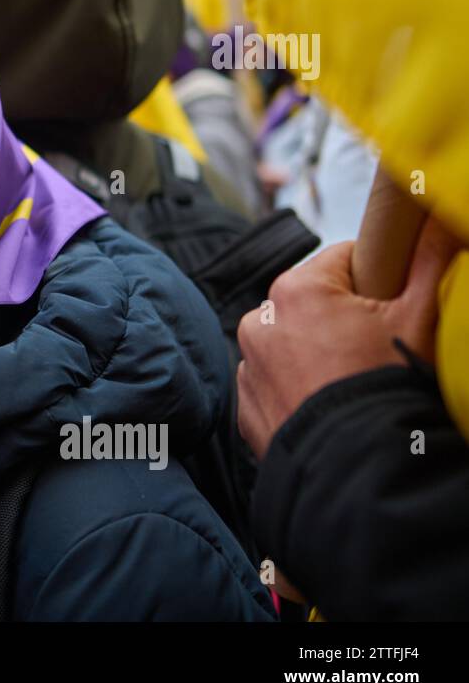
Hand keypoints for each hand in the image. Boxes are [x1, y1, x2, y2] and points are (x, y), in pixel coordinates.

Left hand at [237, 218, 460, 457]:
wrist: (359, 468)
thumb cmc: (389, 385)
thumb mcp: (420, 316)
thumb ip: (429, 258)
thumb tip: (436, 214)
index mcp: (295, 288)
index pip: (344, 259)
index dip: (379, 276)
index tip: (397, 300)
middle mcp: (258, 321)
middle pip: (314, 302)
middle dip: (345, 317)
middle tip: (379, 348)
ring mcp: (247, 367)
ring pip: (291, 343)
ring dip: (316, 353)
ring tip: (353, 381)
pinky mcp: (246, 408)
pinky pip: (276, 385)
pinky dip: (298, 389)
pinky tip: (329, 405)